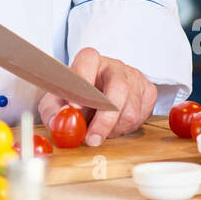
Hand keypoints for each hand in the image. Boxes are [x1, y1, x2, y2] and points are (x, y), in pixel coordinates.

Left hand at [38, 47, 157, 146]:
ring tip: (100, 132)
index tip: (74, 106)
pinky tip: (115, 126)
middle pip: (118, 88)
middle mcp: (114, 66)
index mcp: (89, 60)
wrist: (98, 94)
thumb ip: (52, 112)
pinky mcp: (148, 91)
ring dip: (114, 129)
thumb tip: (58, 122)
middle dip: (105, 119)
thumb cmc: (77, 96)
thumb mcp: (56, 101)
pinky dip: (127, 128)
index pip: (88, 61)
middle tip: (92, 139)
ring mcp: (134, 78)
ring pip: (130, 109)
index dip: (82, 81)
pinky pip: (142, 116)